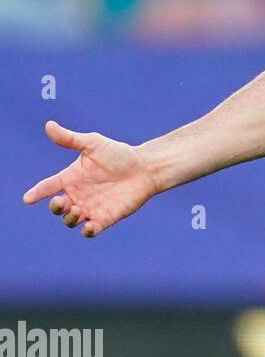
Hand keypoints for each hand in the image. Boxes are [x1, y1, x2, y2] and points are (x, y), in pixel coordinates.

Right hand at [21, 120, 159, 237]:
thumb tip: (48, 125)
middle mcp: (78, 195)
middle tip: (62, 202)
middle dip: (56, 207)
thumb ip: (71, 139)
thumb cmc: (119, 154)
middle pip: (58, 208)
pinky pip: (92, 230)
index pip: (48, 186)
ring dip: (70, 218)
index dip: (37, 193)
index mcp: (71, 178)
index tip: (28, 198)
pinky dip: (88, 231)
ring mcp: (91, 207)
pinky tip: (90, 226)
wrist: (145, 168)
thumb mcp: (94, 144)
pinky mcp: (106, 217)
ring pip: (71, 220)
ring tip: (78, 209)